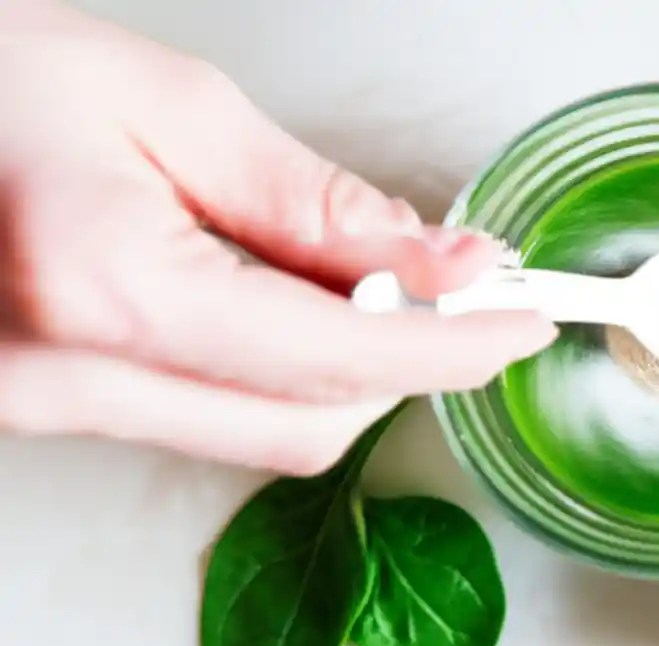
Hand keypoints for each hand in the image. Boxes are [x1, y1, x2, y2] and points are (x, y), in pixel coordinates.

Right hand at [0, 1, 555, 473]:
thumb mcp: (169, 105)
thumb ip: (315, 202)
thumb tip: (442, 263)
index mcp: (106, 290)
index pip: (336, 359)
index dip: (449, 347)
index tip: (519, 322)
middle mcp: (69, 381)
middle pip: (309, 426)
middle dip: (408, 364)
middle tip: (467, 292)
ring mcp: (46, 411)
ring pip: (262, 434)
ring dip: (348, 370)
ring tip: (384, 283)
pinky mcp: (44, 410)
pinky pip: (205, 419)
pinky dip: (278, 372)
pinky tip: (298, 302)